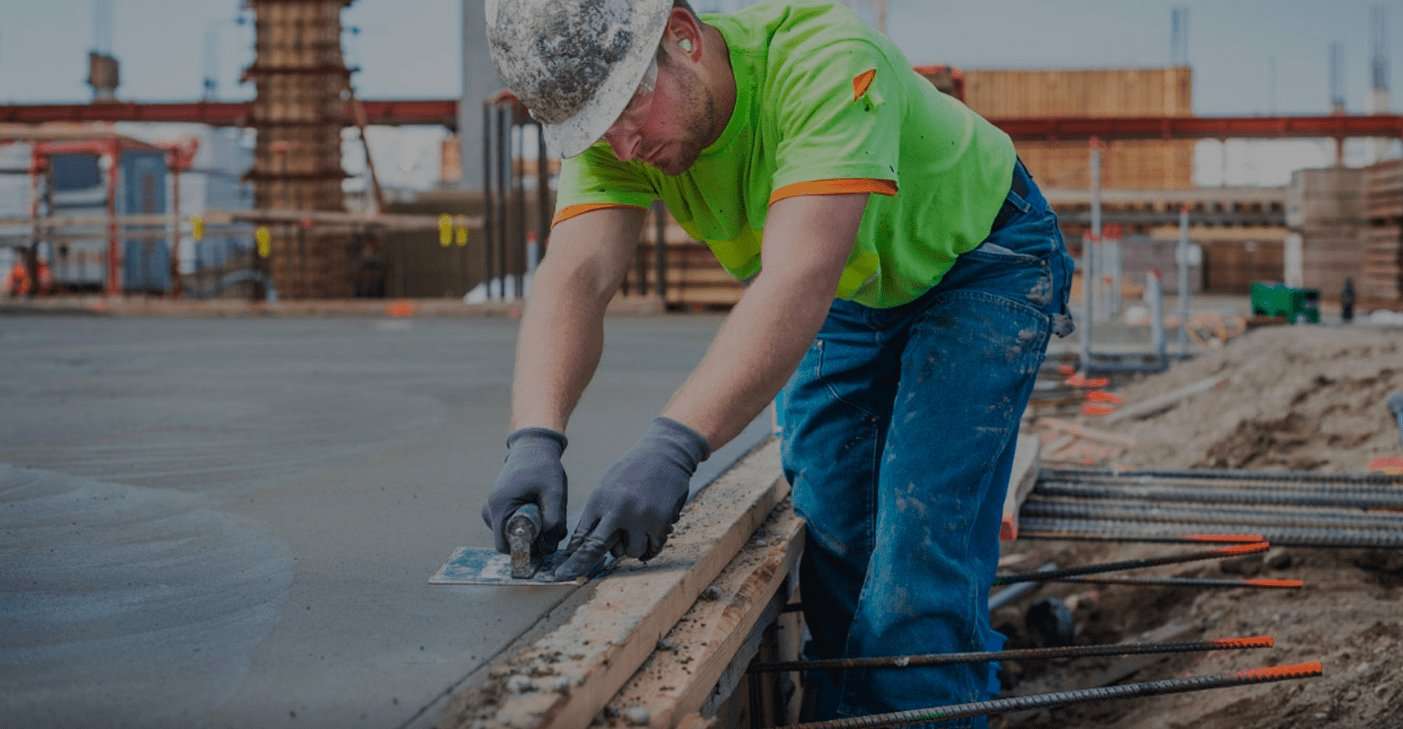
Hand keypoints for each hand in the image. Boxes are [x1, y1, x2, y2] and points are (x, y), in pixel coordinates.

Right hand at [480, 427, 567, 554]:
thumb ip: (553, 521)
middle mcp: (490, 509)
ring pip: (512, 534)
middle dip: (532, 540)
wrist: (534, 446)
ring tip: (545, 510)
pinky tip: (539, 507)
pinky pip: (512, 524)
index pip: (505, 547)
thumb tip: (548, 548)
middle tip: (551, 524)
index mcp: (499, 507)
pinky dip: (527, 522)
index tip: (544, 542)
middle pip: (509, 541)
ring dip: (532, 530)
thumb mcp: (554, 493)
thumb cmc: (544, 467)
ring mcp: (492, 507)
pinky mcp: (499, 505)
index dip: (525, 550)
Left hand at [553, 417, 709, 579]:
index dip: (572, 558)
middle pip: (597, 549)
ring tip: (634, 533)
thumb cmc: (633, 470)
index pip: (581, 537)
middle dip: (584, 566)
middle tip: (577, 578)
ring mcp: (640, 517)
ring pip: (628, 553)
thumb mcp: (607, 486)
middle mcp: (618, 510)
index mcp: (600, 500)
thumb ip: (597, 514)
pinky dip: (649, 548)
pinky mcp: (661, 522)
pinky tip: (648, 538)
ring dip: (630, 548)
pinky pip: (652, 549)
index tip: (561, 573)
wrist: (665, 454)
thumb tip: (584, 544)